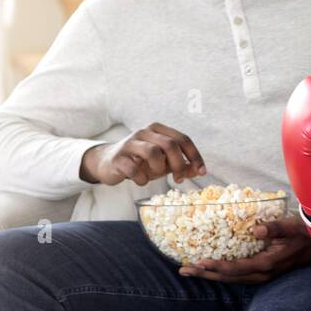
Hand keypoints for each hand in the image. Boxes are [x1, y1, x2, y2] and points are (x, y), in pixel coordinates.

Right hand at [81, 123, 206, 186]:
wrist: (108, 163)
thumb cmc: (141, 162)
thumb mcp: (164, 163)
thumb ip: (181, 165)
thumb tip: (199, 171)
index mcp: (158, 130)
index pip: (183, 139)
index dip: (195, 156)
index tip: (202, 172)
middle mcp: (144, 132)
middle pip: (170, 144)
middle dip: (179, 164)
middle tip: (179, 179)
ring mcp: (130, 143)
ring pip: (153, 152)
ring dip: (159, 169)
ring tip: (156, 175)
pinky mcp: (118, 157)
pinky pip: (134, 169)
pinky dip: (142, 179)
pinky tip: (141, 181)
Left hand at [179, 217, 310, 283]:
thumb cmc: (308, 232)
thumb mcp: (293, 226)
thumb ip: (276, 228)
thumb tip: (256, 229)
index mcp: (269, 263)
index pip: (237, 268)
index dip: (217, 266)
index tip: (199, 261)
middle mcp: (264, 273)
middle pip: (230, 278)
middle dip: (207, 274)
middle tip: (184, 270)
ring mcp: (265, 274)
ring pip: (234, 279)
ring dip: (213, 275)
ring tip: (193, 271)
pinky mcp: (265, 271)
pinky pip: (240, 276)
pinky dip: (225, 273)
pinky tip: (215, 269)